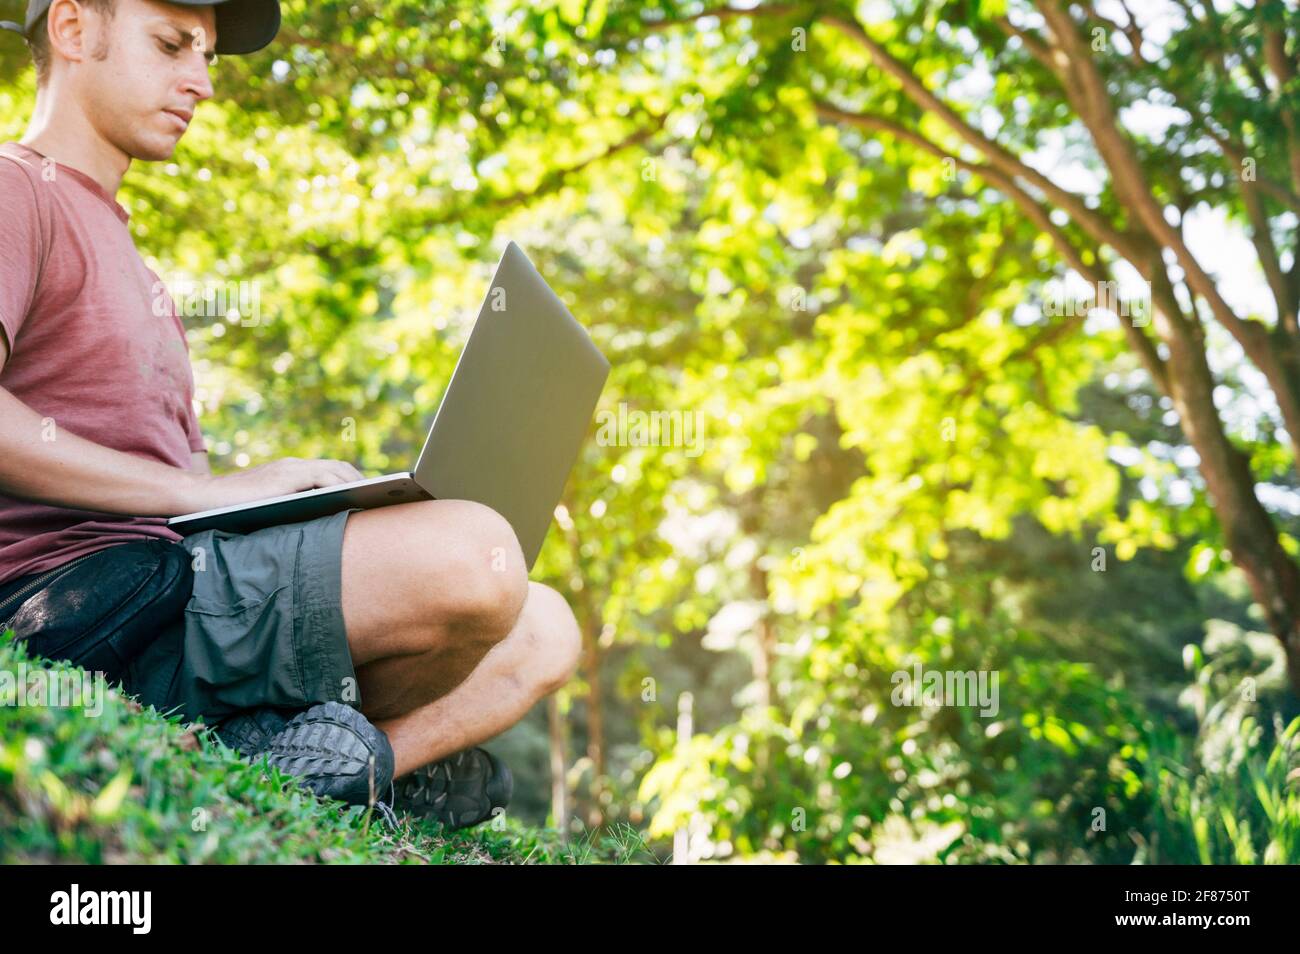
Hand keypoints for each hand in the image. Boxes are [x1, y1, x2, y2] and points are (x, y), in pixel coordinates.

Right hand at [177, 456, 364, 513]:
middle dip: (361, 479)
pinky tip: (353, 496)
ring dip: (356, 481)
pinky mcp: (286, 476)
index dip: (351, 478)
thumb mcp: (269, 505)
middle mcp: (293, 465)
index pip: (329, 469)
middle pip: (338, 466)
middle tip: (380, 494)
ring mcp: (290, 468)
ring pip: (334, 469)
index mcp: (291, 470)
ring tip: (373, 496)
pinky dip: (340, 484)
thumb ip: (292, 506)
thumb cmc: (233, 507)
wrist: (204, 497)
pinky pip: (321, 477)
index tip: (368, 491)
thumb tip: (320, 522)